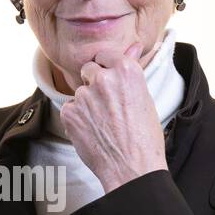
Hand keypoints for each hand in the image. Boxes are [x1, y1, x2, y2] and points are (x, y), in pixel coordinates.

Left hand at [59, 41, 167, 192]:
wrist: (132, 168)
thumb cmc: (145, 137)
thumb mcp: (144, 98)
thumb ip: (131, 71)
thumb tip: (134, 46)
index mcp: (127, 70)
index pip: (105, 55)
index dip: (107, 69)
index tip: (111, 81)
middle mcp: (103, 78)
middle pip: (88, 70)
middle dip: (94, 83)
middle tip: (107, 106)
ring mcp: (84, 95)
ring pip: (79, 92)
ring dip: (86, 103)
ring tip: (103, 124)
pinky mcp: (70, 112)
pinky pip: (70, 108)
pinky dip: (77, 119)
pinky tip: (92, 131)